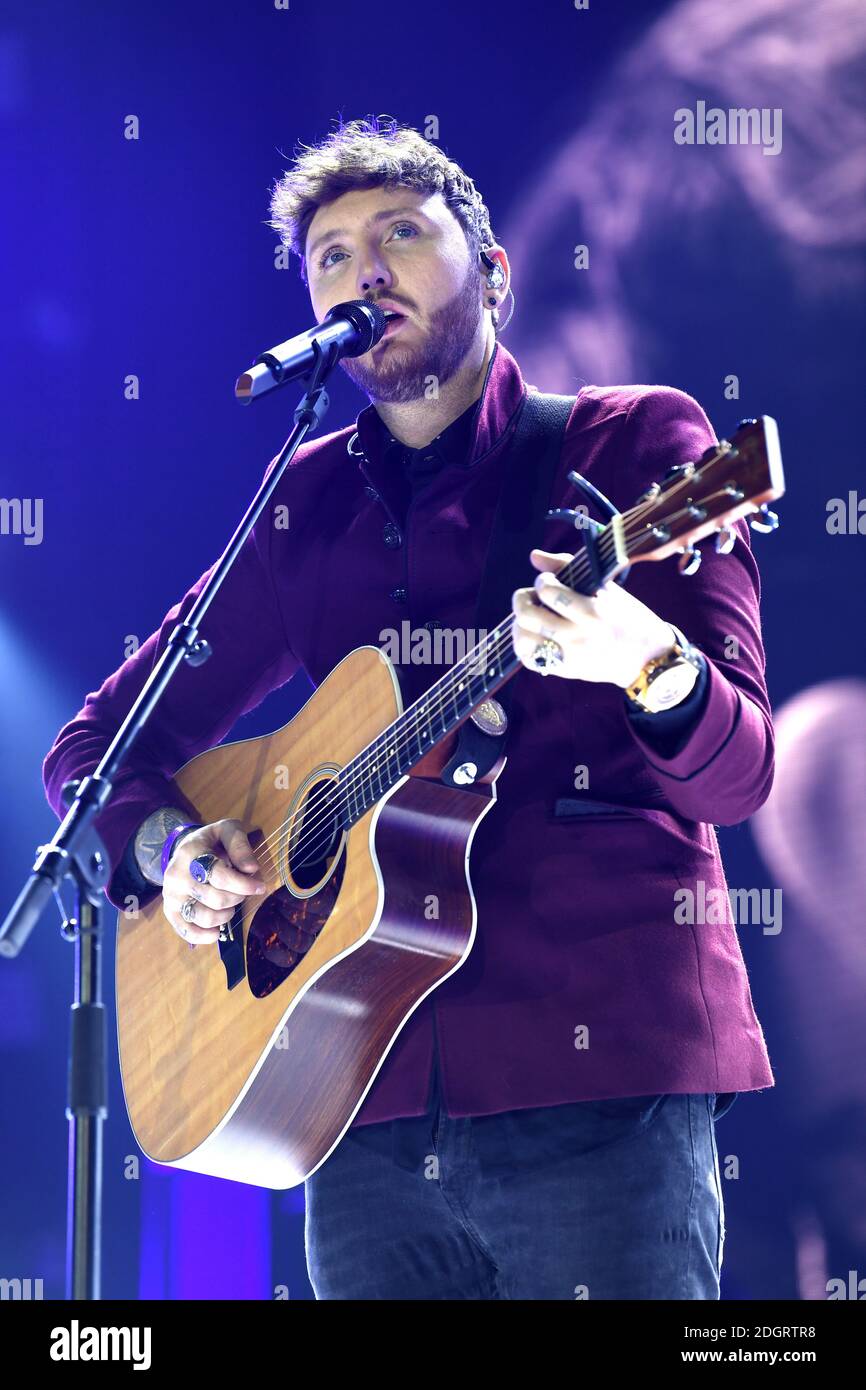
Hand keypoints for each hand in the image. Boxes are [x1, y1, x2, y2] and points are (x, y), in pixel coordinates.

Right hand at [162, 818, 266, 945]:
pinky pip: (187, 932)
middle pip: (216, 899)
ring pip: (205, 917)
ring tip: (230, 905)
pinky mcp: (170, 911)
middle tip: (242, 892)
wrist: (184, 851)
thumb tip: (251, 869)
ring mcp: (171, 896)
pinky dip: (205, 936)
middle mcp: (177, 877)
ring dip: (226, 916)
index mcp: (191, 854)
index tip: (260, 887)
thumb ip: (240, 846)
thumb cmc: (211, 842)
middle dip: (238, 898)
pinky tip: (217, 931)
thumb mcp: (227, 831)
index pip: (221, 876)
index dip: (244, 885)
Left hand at [511, 548, 676, 687]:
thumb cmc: (628, 617)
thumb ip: (569, 568)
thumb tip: (534, 556)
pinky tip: (533, 635)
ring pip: (524, 639)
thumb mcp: (607, 589)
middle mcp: (579, 635)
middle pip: (528, 615)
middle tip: (529, 596)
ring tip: (529, 617)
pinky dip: (524, 646)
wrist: (647, 657)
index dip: (542, 581)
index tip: (548, 581)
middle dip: (521, 599)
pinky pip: (531, 659)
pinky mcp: (567, 670)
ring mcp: (571, 656)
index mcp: (593, 611)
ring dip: (519, 623)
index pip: (549, 591)